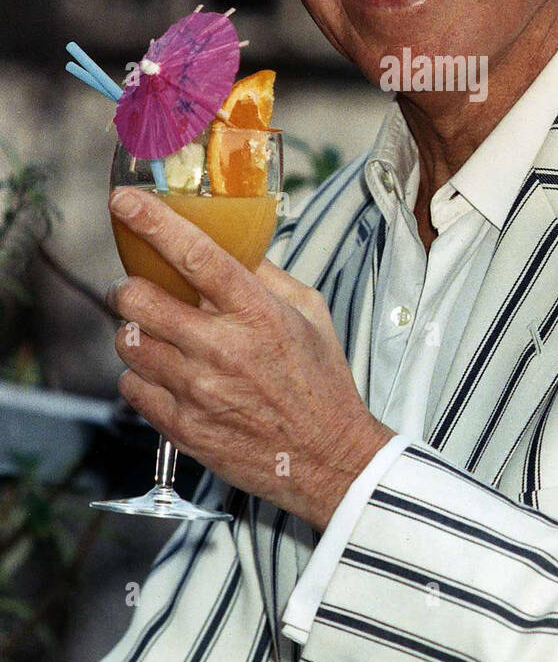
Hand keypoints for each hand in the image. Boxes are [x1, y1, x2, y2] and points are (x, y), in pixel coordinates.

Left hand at [107, 187, 393, 530]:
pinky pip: (132, 387)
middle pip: (139, 300)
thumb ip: (268, 275)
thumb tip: (231, 244)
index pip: (196, 256)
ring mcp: (198, 391)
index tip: (126, 202)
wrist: (328, 458)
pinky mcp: (183, 427)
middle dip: (130, 288)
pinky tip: (167, 375)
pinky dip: (141, 376)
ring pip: (128, 343)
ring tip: (158, 336)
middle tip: (139, 289)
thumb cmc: (321, 382)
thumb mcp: (311, 313)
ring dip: (135, 332)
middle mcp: (222, 349)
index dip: (154, 222)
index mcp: (257, 313)